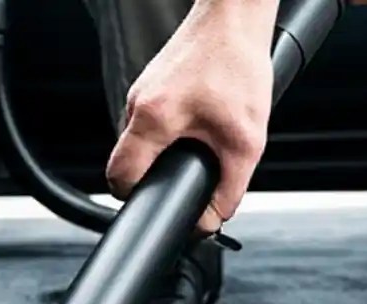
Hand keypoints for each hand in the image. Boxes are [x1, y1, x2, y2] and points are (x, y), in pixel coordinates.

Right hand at [105, 0, 278, 233]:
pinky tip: (197, 122)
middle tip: (185, 171)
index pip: (120, 177)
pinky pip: (150, 120)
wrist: (235, 18)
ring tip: (198, 141)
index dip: (136, 196)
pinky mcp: (150, 83)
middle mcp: (138, 104)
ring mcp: (141, 91)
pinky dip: (169, 130)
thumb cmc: (239, 66)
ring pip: (139, 140)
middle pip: (128, 161)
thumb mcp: (246, 141)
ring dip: (163, 151)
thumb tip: (213, 219)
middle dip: (155, 174)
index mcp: (153, 119)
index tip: (159, 198)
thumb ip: (230, 189)